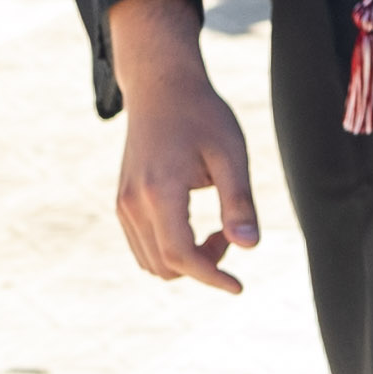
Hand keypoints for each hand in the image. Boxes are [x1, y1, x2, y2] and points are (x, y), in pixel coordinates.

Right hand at [107, 0, 265, 290]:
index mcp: (159, 192)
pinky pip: (142, 246)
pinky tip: (197, 227)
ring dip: (187, 260)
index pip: (181, 256)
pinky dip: (170, 250)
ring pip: (150, 261)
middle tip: (233, 234)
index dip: (211, 277)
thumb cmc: (202, 116)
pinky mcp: (122, 201)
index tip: (239, 286)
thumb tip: (250, 247)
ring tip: (219, 228)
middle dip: (204, 266)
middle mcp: (132, 203)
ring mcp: (123, 203)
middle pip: (165, 265)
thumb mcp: (231, 154)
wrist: (160, 87)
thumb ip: (239, 202)